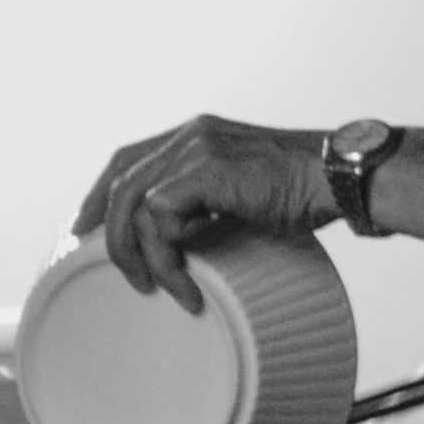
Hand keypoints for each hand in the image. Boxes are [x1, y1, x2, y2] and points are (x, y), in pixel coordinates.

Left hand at [74, 116, 335, 310]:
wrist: (339, 179)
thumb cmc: (306, 194)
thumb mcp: (244, 195)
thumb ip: (209, 204)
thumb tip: (183, 240)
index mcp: (196, 136)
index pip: (127, 158)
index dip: (99, 193)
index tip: (84, 228)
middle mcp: (190, 135)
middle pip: (119, 177)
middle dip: (98, 224)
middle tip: (90, 260)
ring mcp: (197, 149)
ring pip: (132, 202)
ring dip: (136, 253)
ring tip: (156, 287)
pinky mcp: (207, 171)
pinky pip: (159, 218)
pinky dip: (164, 257)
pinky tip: (187, 283)